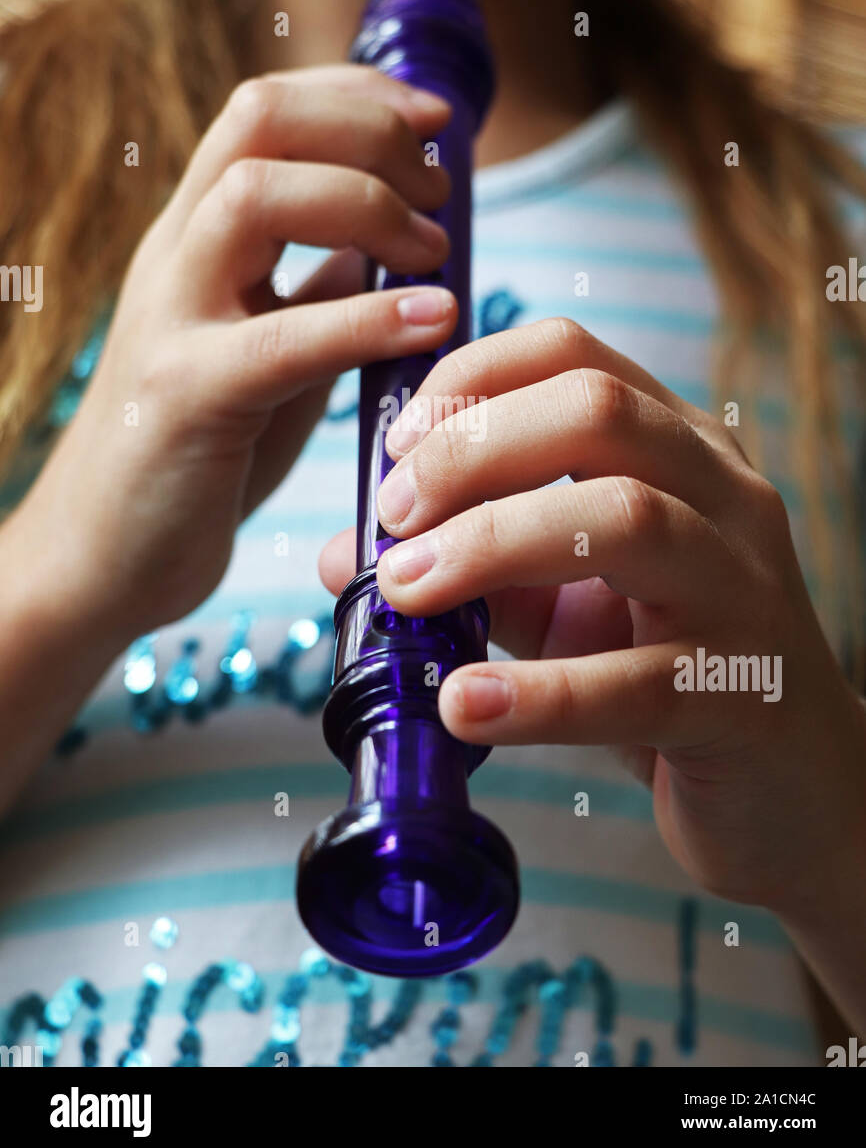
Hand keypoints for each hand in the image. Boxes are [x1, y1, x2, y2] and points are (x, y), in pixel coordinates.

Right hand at [13, 65, 457, 640]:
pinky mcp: (187, 401)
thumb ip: (316, 287)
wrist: (101, 559)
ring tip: (435, 253)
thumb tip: (391, 236)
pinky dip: (370, 318)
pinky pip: (283, 337)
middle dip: (369, 132)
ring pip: (254, 198)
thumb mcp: (269, 347)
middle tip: (442, 188)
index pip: (266, 109)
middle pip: (259, 122)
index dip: (358, 93)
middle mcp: (174, 259)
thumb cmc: (198, 454)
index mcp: (195, 238)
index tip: (434, 120)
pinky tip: (436, 320)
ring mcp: (172, 322)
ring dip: (368, 204)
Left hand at [320, 316, 865, 921]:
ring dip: (492, 543)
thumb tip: (346, 549)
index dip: (470, 382)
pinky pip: (638, 682)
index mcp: (679, 450)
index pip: (573, 357)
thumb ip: (467, 563)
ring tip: (407, 591)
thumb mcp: (560, 600)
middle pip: (598, 414)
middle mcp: (722, 498)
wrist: (789, 790)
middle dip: (472, 449)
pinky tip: (464, 703)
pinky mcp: (743, 697)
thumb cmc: (663, 669)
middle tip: (394, 515)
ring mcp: (743, 591)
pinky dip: (540, 693)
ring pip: (626, 519)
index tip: (395, 445)